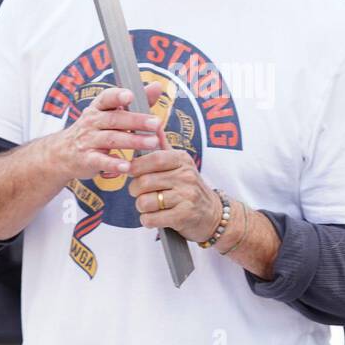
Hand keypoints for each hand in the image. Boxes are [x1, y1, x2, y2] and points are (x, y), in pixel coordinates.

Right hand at [53, 84, 163, 182]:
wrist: (63, 152)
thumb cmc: (95, 130)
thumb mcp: (110, 113)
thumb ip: (135, 102)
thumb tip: (157, 86)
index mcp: (98, 108)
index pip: (106, 98)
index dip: (117, 96)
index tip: (130, 95)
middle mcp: (92, 122)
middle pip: (115, 119)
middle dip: (136, 120)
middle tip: (156, 123)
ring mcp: (88, 141)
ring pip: (112, 139)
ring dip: (133, 141)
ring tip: (152, 143)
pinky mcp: (87, 159)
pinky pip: (101, 161)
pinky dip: (114, 164)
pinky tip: (127, 166)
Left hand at [128, 124, 222, 241]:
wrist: (213, 214)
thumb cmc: (189, 188)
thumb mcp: (181, 164)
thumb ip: (164, 147)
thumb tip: (153, 124)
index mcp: (182, 160)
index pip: (153, 158)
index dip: (137, 166)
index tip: (132, 172)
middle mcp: (186, 176)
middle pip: (144, 181)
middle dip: (135, 190)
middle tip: (139, 193)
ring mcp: (186, 196)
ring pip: (146, 201)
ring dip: (141, 207)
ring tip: (148, 206)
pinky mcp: (184, 216)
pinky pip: (152, 218)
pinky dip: (147, 220)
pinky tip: (153, 218)